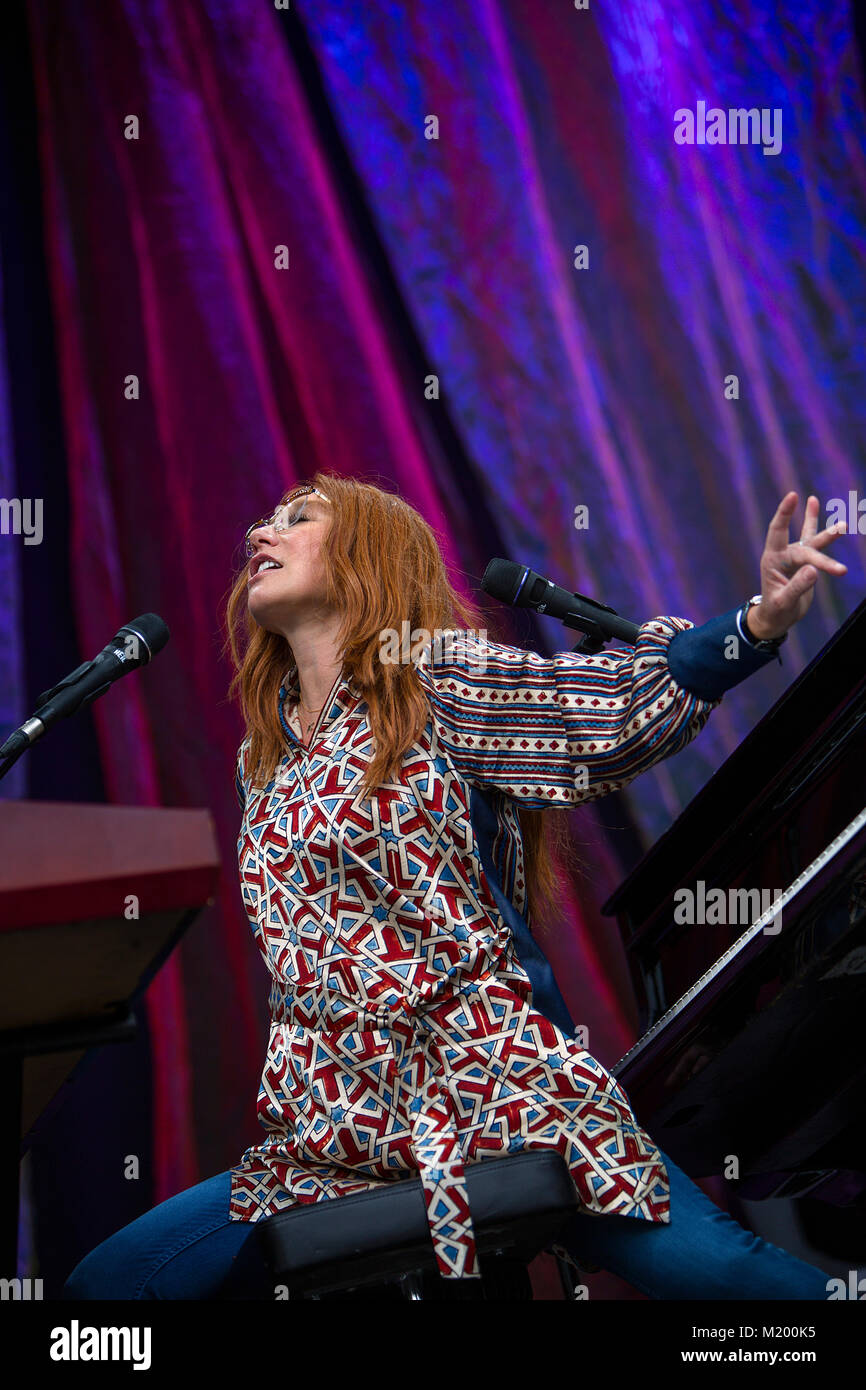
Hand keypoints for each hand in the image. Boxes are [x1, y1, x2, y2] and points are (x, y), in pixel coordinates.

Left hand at [747, 492, 847, 641]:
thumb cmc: (776, 610)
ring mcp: (795, 556)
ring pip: (813, 541)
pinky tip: (819, 508)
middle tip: (841, 572)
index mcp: (772, 560)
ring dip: (829, 534)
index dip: (785, 514)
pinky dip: (821, 530)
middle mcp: (783, 554)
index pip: (777, 532)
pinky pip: (815, 543)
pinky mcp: (806, 561)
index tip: (793, 496)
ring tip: (844, 526)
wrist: (776, 617)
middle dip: (823, 560)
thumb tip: (814, 570)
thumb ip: (797, 586)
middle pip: (806, 548)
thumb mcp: (783, 602)